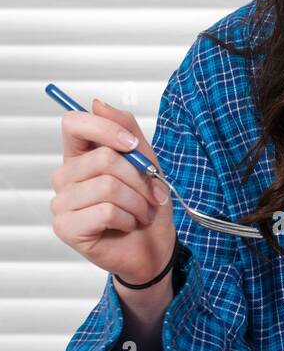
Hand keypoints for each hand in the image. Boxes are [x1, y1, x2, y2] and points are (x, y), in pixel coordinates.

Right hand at [50, 97, 176, 285]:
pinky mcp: (66, 228)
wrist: (155, 247)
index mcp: (80, 156)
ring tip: (141, 213)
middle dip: (139, 178)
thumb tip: (97, 103)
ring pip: (107, 186)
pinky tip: (127, 225)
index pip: (73, 124)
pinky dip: (128, 219)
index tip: (131, 144)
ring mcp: (62, 203)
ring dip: (137, 202)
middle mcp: (65, 177)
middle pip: (102, 159)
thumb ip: (124, 128)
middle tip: (152, 194)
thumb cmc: (148, 206)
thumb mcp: (145, 160)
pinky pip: (105, 211)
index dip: (104, 129)